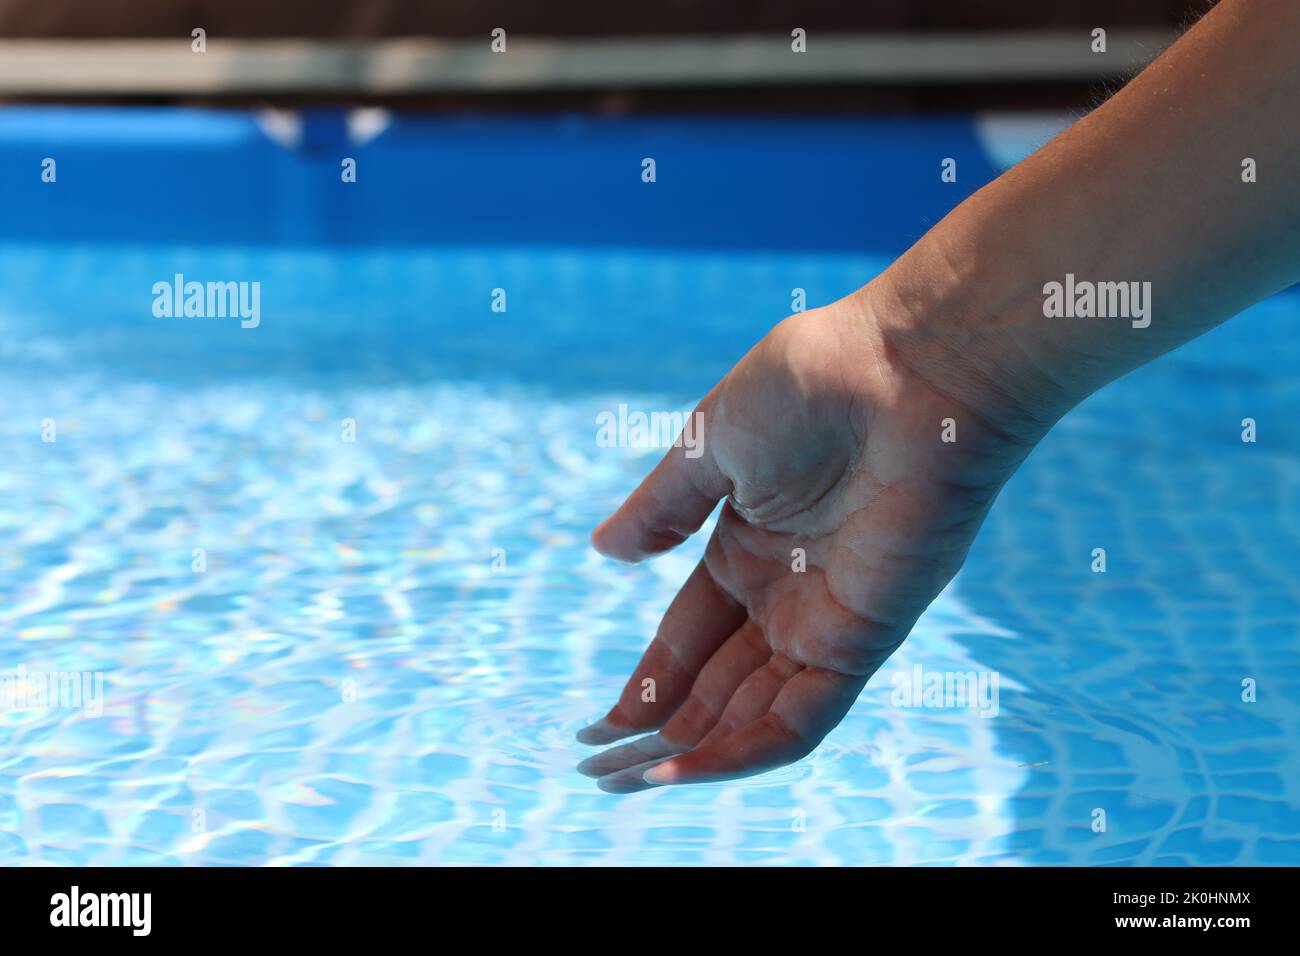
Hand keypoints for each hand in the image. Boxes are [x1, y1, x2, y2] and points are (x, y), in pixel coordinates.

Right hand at [576, 289, 1037, 791]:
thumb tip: (602, 552)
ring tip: (627, 782)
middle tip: (598, 769)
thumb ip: (662, 508)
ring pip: (754, 712)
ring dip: (693, 753)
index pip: (686, 636)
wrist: (908, 369)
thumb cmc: (812, 385)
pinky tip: (687, 770)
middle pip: (714, 683)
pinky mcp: (865, 635)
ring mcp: (824, 618)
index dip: (645, 682)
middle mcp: (784, 592)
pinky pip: (804, 715)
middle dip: (659, 729)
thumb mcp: (710, 447)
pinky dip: (746, 751)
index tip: (597, 725)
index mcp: (746, 546)